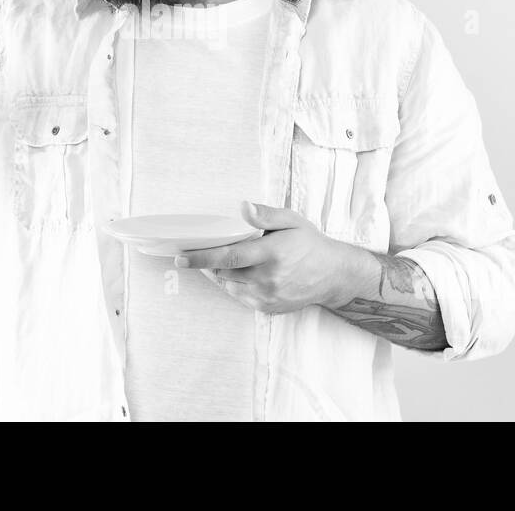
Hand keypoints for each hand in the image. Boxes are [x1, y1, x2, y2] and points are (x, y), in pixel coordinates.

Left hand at [173, 201, 359, 313]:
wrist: (334, 275)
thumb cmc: (310, 244)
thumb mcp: (291, 221)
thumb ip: (264, 215)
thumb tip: (242, 206)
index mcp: (271, 254)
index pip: (228, 256)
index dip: (201, 257)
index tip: (181, 256)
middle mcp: (267, 279)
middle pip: (224, 273)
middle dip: (206, 263)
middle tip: (194, 251)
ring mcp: (267, 297)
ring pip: (229, 286)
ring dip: (219, 274)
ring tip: (217, 260)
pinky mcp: (267, 308)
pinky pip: (240, 296)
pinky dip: (232, 285)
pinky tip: (238, 273)